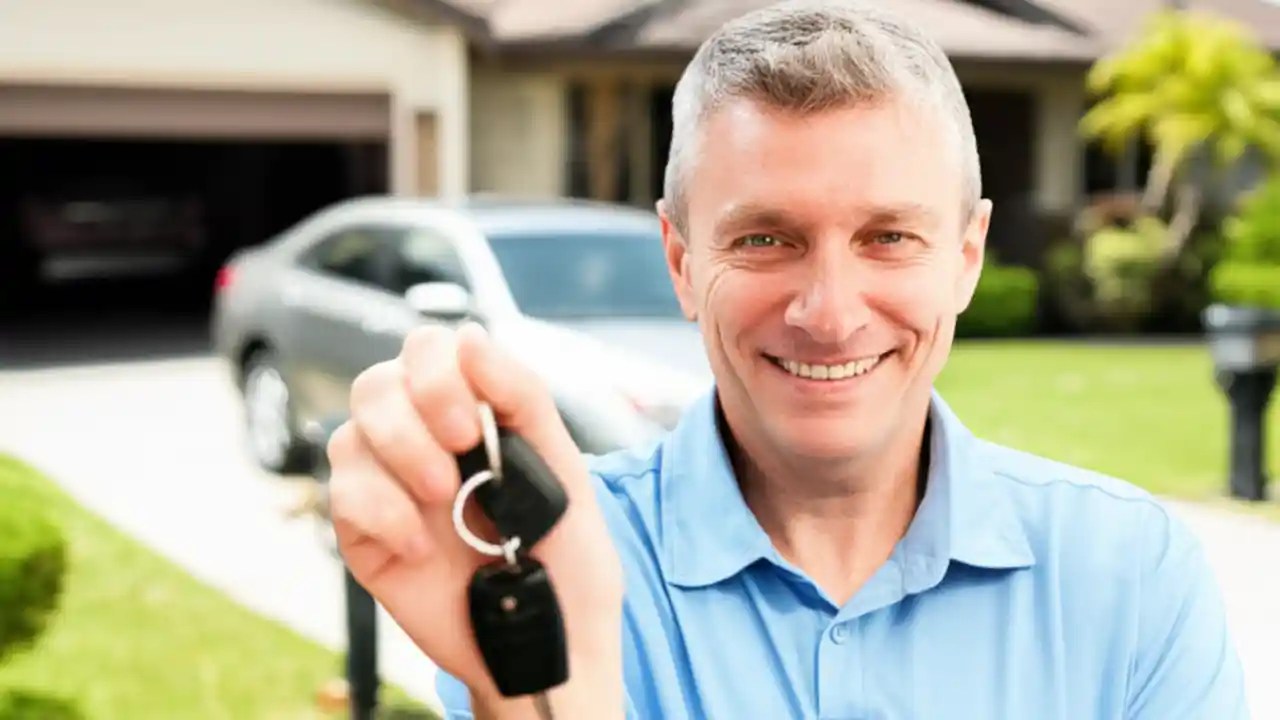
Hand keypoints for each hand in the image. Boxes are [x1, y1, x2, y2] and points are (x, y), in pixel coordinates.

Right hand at [326, 323, 624, 714]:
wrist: (553, 635)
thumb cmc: (566, 548)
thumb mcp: (562, 462)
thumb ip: (518, 394)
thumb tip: (469, 336)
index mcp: (470, 411)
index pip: (426, 351)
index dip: (438, 373)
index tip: (471, 423)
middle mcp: (421, 439)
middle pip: (376, 384)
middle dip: (413, 416)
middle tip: (458, 458)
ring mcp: (388, 486)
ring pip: (349, 435)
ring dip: (400, 461)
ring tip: (443, 501)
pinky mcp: (363, 535)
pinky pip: (343, 498)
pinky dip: (384, 515)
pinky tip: (424, 547)